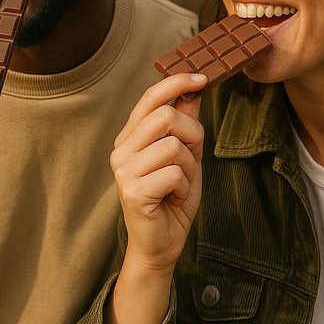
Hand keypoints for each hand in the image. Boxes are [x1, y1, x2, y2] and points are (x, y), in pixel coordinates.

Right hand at [112, 72, 206, 273]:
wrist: (160, 245)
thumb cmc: (172, 200)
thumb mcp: (185, 157)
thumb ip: (185, 125)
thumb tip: (193, 90)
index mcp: (130, 138)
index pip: (150, 98)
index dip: (176, 83)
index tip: (202, 78)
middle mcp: (121, 150)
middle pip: (166, 117)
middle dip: (192, 135)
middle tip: (193, 158)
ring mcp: (124, 171)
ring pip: (173, 146)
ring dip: (189, 167)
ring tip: (179, 184)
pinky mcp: (133, 191)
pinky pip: (174, 173)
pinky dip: (184, 187)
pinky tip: (173, 198)